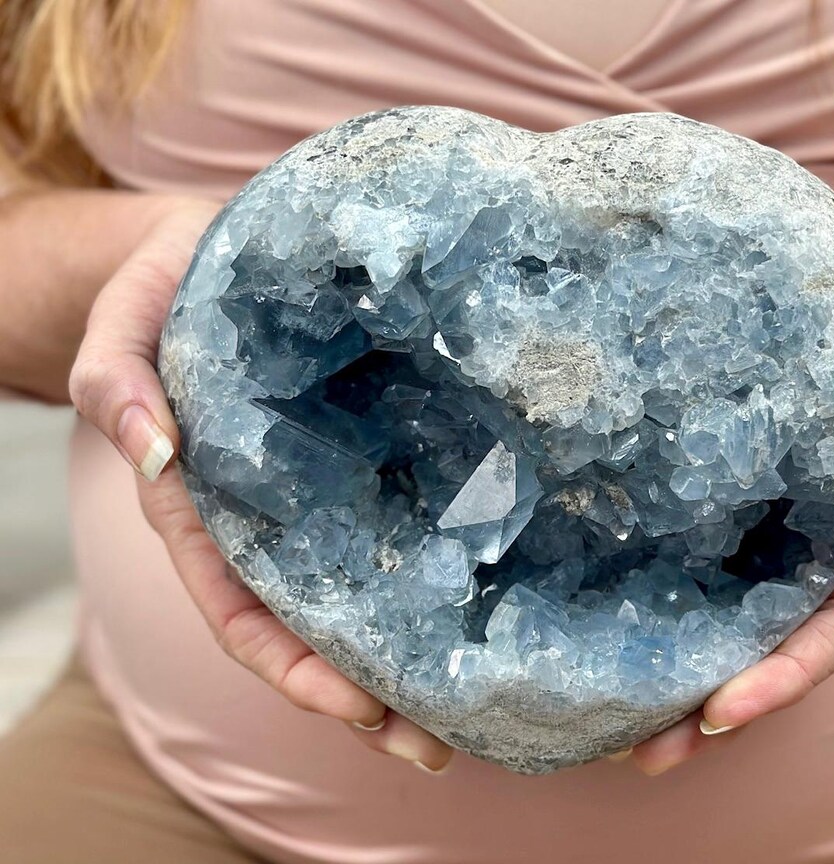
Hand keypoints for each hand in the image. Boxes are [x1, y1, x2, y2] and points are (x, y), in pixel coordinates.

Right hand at [68, 198, 452, 773]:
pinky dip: (436, 564)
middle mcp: (271, 516)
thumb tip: (155, 449)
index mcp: (205, 508)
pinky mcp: (374, 447)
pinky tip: (493, 591)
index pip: (242, 612)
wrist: (212, 248)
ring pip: (365, 588)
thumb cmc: (160, 290)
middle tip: (436, 743)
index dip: (293, 669)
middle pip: (314, 625)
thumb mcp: (121, 328)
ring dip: (410, 650)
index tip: (356, 709)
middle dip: (367, 693)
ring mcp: (327, 487)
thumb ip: (117, 384)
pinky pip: (403, 514)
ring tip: (475, 699)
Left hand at [630, 188, 833, 774]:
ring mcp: (784, 505)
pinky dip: (664, 586)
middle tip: (641, 748)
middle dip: (720, 697)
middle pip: (784, 633)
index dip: (794, 670)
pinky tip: (601, 605)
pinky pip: (704, 539)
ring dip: (682, 665)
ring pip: (738, 603)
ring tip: (609, 714)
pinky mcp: (739, 473)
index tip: (724, 712)